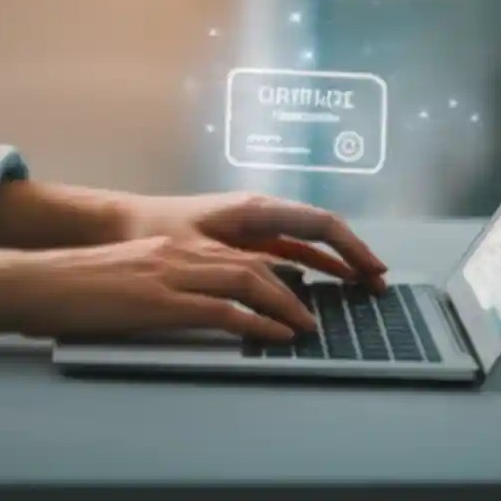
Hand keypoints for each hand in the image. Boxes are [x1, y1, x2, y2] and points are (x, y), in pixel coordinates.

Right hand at [0, 236, 318, 340]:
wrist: (40, 281)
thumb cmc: (77, 287)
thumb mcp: (131, 279)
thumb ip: (165, 285)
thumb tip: (196, 307)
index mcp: (174, 248)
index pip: (240, 256)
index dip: (277, 274)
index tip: (299, 295)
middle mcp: (180, 253)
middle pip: (255, 265)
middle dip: (294, 290)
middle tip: (315, 315)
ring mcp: (171, 274)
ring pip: (247, 280)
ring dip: (284, 306)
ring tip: (305, 328)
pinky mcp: (160, 301)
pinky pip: (221, 310)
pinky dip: (255, 323)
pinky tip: (274, 337)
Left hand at [119, 192, 388, 291]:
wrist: (123, 223)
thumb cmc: (156, 232)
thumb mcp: (198, 255)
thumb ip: (242, 270)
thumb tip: (284, 291)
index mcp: (255, 210)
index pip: (318, 223)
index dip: (350, 246)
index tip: (372, 268)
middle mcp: (261, 213)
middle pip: (320, 231)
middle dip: (353, 255)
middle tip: (378, 284)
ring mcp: (255, 226)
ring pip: (308, 242)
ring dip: (336, 262)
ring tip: (363, 287)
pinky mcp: (245, 240)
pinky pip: (289, 251)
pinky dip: (312, 266)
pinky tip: (326, 284)